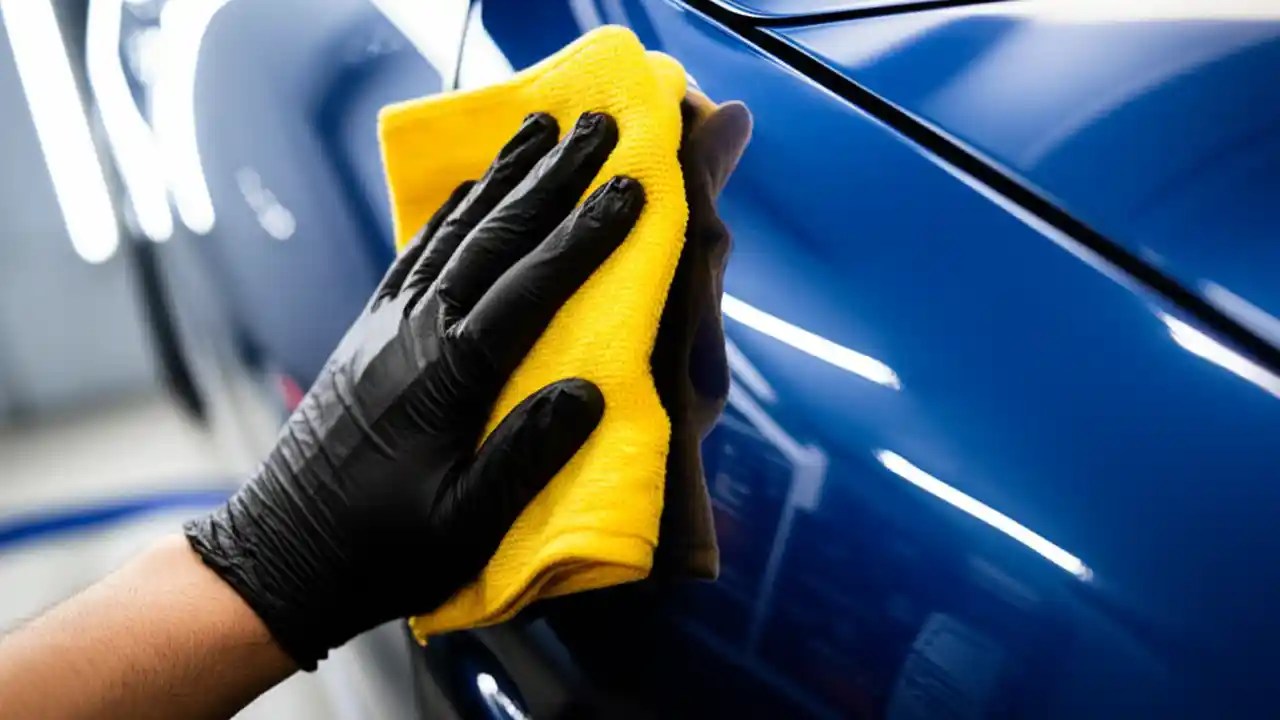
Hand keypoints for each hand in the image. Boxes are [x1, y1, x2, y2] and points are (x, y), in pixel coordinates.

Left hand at [185, 111, 643, 668]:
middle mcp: (416, 331)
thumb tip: (591, 392)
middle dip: (554, 176)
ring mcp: (387, 324)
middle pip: (497, 237)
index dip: (585, 235)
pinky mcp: (369, 330)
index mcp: (449, 377)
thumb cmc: (383, 550)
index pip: (530, 288)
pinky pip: (416, 252)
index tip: (632, 186)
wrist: (284, 551)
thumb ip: (525, 458)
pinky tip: (469, 187)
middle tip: (601, 125)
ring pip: (455, 231)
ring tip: (542, 128)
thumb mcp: (464, 527)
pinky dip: (449, 211)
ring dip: (504, 177)